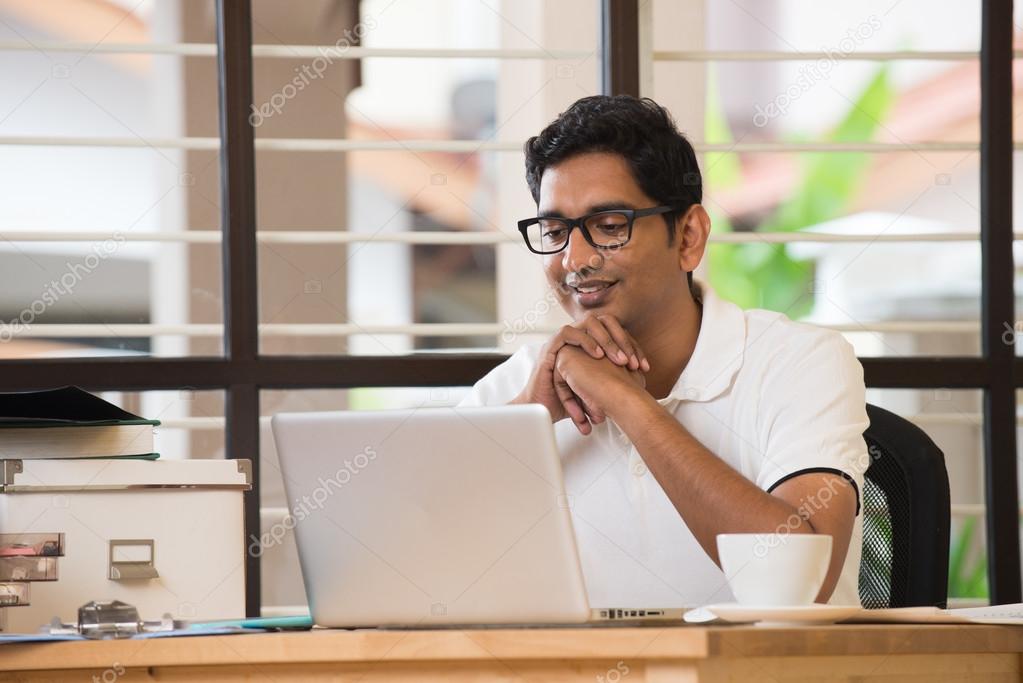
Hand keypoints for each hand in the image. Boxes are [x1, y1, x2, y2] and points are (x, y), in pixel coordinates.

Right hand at [512, 314, 649, 423]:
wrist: (545, 412)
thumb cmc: (570, 403)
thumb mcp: (599, 389)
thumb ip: (615, 379)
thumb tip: (642, 380)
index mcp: (590, 344)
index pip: (616, 334)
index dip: (633, 347)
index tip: (644, 367)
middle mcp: (577, 338)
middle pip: (605, 323)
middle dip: (623, 341)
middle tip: (633, 363)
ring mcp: (563, 340)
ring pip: (588, 322)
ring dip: (607, 339)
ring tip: (619, 360)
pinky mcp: (550, 346)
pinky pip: (567, 332)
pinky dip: (584, 340)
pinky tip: (598, 356)